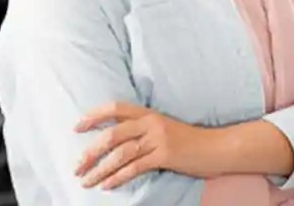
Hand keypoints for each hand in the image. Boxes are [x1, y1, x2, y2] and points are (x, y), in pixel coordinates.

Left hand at [73, 102, 220, 189]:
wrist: (216, 147)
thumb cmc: (189, 141)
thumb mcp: (164, 129)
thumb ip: (142, 131)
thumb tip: (114, 143)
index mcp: (149, 114)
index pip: (116, 108)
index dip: (94, 116)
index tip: (77, 127)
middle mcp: (152, 123)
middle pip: (113, 134)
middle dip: (91, 152)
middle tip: (76, 165)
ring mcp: (159, 139)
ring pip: (121, 154)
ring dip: (100, 169)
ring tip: (86, 181)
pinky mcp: (165, 155)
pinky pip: (135, 167)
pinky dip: (118, 177)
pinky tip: (107, 185)